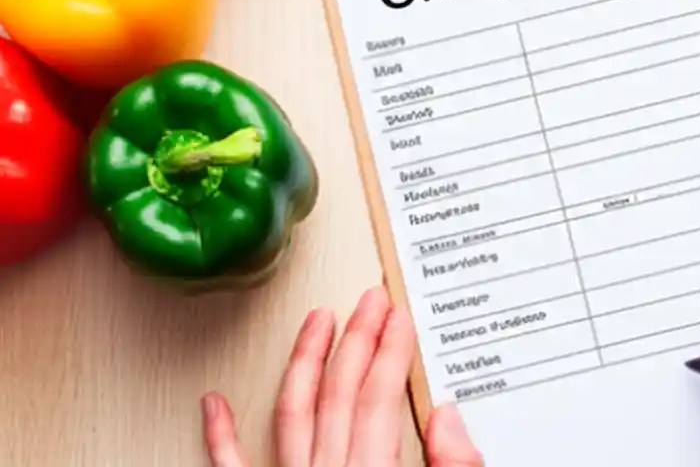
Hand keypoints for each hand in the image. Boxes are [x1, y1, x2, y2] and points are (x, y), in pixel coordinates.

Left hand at [200, 286, 484, 466]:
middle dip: (360, 339)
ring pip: (293, 415)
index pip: (380, 399)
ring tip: (316, 321)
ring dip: (306, 362)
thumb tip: (449, 419)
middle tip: (370, 300)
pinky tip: (214, 403)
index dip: (393, 351)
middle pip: (340, 394)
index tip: (400, 318)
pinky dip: (221, 435)